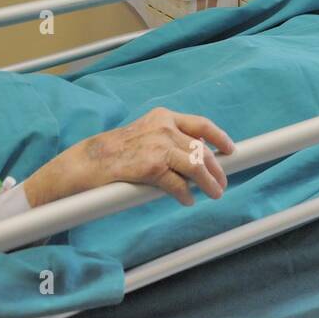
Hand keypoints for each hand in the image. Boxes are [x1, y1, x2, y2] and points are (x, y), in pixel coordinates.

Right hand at [25, 107, 235, 207]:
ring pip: (196, 166)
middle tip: (223, 182)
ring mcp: (158, 146)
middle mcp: (164, 128)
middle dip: (217, 168)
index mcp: (164, 117)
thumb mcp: (146, 133)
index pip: (201, 124)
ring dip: (209, 182)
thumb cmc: (117, 151)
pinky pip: (178, 184)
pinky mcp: (151, 167)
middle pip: (201, 149)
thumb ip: (170, 137)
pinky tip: (188, 200)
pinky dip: (186, 194)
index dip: (220, 137)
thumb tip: (198, 151)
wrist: (88, 162)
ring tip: (215, 193)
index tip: (231, 150)